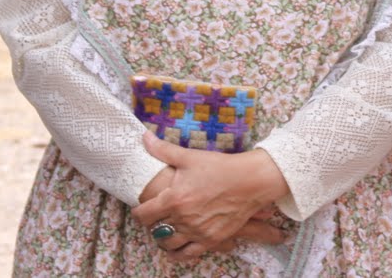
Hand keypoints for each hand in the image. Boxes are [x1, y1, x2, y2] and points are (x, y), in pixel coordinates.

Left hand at [131, 133, 289, 259]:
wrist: (252, 180)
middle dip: (153, 222)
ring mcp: (197, 231)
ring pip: (168, 243)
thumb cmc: (221, 166)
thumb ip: (163, 150)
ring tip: (166, 229)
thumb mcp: (190, 157)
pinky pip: (186, 254)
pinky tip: (175, 248)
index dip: (139, 211)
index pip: (143, 214)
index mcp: (174, 199)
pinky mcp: (211, 240)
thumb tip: (144, 137)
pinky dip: (177, 253)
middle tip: (157, 215)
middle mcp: (182, 218)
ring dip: (163, 237)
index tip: (143, 207)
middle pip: (154, 229)